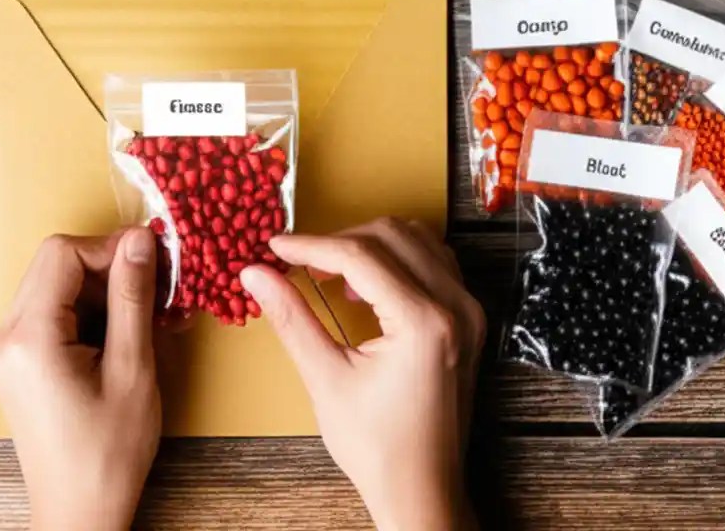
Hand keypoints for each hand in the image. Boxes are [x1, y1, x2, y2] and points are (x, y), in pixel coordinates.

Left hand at [0, 229, 160, 530]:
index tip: (155, 259)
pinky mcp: (21, 363)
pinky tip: (128, 335)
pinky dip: (92, 314)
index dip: (111, 248)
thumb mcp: (132, 370)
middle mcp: (8, 337)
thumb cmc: (107, 454)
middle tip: (160, 287)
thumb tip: (141, 242)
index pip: (63, 254)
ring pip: (57, 288)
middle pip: (56, 266)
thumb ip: (133, 299)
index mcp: (30, 337)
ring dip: (105, 292)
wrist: (79, 512)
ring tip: (152, 317)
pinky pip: (54, 316)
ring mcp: (10, 351)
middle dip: (111, 268)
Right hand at [240, 219, 484, 530]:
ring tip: (331, 274)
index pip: (361, 257)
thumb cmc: (377, 446)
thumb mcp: (325, 379)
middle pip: (392, 236)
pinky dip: (397, 260)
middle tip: (299, 262)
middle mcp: (456, 308)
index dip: (311, 245)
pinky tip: (366, 287)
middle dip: (340, 241)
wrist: (423, 488)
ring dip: (371, 245)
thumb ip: (292, 318)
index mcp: (424, 323)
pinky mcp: (469, 320)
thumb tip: (255, 273)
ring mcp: (469, 312)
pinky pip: (435, 263)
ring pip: (417, 240)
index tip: (275, 245)